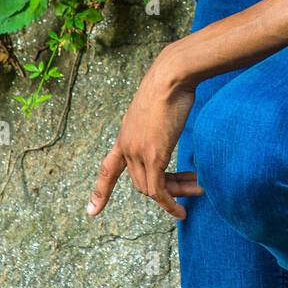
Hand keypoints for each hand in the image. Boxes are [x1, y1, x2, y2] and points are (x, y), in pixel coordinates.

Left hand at [86, 54, 200, 220]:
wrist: (171, 77)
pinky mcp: (154, 155)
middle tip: (191, 185)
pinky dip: (169, 203)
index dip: (100, 190)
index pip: (108, 168)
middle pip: (141, 183)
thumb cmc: (168, 86)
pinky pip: (159, 189)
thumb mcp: (154, 109)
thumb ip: (153, 125)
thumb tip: (164, 126)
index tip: (92, 211)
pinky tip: (181, 210)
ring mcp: (138, 152)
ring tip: (196, 189)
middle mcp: (127, 147)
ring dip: (175, 194)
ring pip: (151, 188)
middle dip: (167, 189)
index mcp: (124, 136)